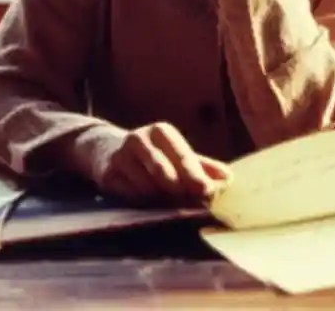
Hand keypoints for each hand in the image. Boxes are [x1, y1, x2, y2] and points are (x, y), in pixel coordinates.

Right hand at [93, 122, 230, 205]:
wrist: (106, 149)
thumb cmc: (153, 155)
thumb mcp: (177, 154)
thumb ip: (202, 166)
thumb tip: (228, 179)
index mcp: (161, 131)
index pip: (183, 157)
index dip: (196, 177)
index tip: (206, 191)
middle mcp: (139, 139)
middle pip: (166, 174)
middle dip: (180, 192)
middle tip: (190, 203)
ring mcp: (121, 156)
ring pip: (148, 189)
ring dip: (161, 201)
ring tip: (167, 201)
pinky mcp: (108, 173)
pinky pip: (131, 196)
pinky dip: (143, 203)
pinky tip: (147, 201)